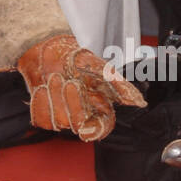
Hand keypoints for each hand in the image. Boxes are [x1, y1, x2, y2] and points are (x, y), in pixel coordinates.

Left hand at [16, 33, 145, 141]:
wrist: (46, 49)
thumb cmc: (75, 57)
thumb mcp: (98, 67)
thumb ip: (119, 85)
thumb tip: (140, 102)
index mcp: (100, 106)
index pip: (102, 127)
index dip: (95, 131)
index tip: (86, 130)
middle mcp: (83, 114)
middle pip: (78, 123)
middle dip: (72, 102)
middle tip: (69, 81)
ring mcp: (63, 116)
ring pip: (58, 122)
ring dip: (55, 97)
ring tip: (54, 78)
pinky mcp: (46, 115)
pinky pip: (41, 119)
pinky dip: (40, 103)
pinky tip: (43, 88)